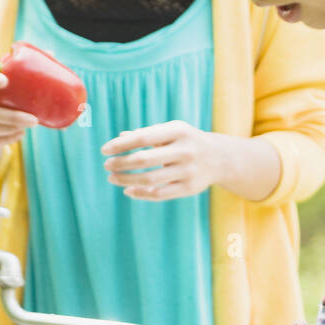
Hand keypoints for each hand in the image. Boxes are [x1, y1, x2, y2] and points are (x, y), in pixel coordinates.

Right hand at [0, 67, 38, 146]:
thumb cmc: (0, 94)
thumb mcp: (6, 81)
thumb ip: (24, 69)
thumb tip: (52, 54)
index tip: (5, 80)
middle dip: (10, 117)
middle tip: (34, 120)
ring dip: (8, 129)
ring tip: (27, 126)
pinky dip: (6, 139)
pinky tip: (20, 134)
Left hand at [101, 122, 234, 200]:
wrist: (220, 158)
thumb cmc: (187, 141)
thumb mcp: (171, 132)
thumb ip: (146, 134)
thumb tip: (119, 138)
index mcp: (178, 131)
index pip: (142, 137)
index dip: (121, 144)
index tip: (104, 150)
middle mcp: (185, 150)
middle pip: (144, 159)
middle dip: (121, 163)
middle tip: (106, 165)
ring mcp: (188, 171)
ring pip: (149, 179)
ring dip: (126, 180)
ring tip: (112, 178)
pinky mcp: (189, 188)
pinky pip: (160, 194)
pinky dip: (141, 193)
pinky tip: (128, 190)